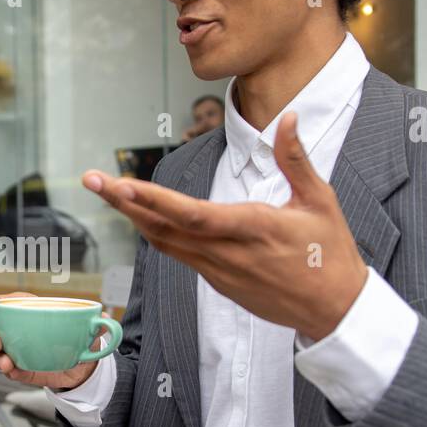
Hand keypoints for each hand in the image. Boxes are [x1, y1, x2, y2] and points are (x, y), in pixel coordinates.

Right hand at [0, 293, 105, 390]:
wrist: (83, 366)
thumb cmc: (78, 338)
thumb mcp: (88, 328)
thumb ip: (95, 322)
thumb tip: (103, 317)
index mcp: (28, 311)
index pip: (3, 304)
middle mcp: (16, 330)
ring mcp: (15, 349)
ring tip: (5, 362)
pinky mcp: (19, 368)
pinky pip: (6, 368)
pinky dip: (7, 370)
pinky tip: (12, 370)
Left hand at [84, 111, 367, 340]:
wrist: (334, 309)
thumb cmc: (330, 254)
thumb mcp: (320, 200)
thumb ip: (296, 158)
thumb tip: (288, 117)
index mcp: (255, 228)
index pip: (193, 214)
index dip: (153, 201)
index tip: (122, 185)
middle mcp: (229, 253)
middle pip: (165, 228)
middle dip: (126, 203)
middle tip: (93, 180)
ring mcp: (220, 272)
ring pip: (166, 243)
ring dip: (135, 217)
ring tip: (109, 192)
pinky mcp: (218, 283)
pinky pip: (179, 256)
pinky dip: (157, 234)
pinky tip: (142, 217)